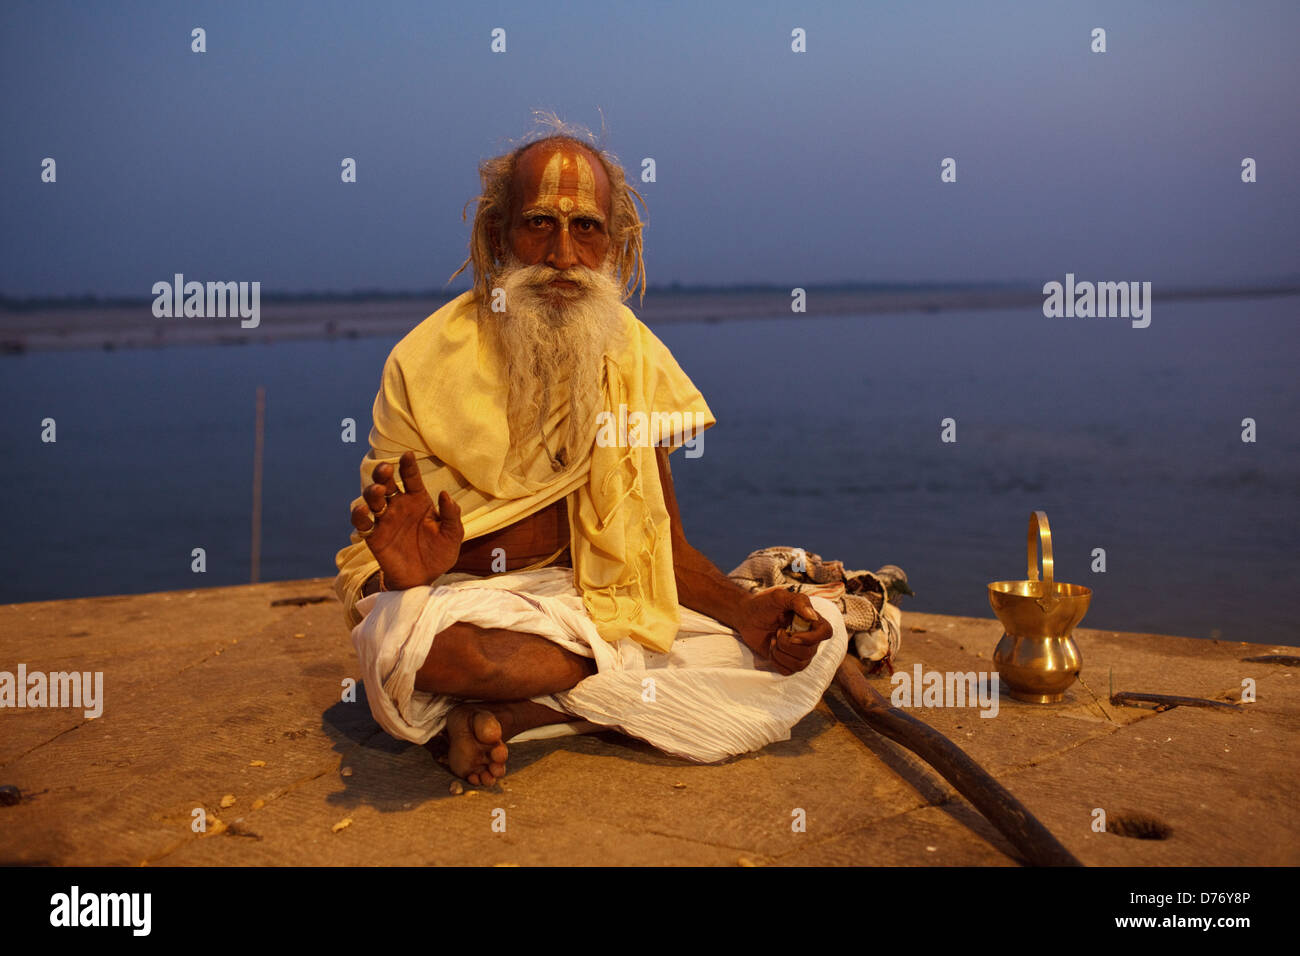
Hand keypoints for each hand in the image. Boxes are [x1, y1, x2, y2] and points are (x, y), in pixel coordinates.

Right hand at [350, 451, 463, 589]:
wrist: (424, 579)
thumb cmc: (439, 553)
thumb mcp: (452, 535)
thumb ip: (451, 515)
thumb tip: (445, 494)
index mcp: (417, 500)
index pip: (411, 478)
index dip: (408, 466)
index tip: (407, 455)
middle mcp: (398, 506)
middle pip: (386, 482)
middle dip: (383, 473)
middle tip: (386, 469)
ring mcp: (384, 520)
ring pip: (372, 498)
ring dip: (372, 491)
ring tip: (379, 491)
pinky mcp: (373, 536)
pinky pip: (362, 522)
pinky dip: (359, 514)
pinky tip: (363, 510)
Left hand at [734, 588, 833, 674]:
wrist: (747, 616)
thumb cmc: (765, 604)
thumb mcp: (780, 596)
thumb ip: (798, 602)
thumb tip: (813, 616)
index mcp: (811, 621)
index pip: (826, 633)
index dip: (813, 638)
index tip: (794, 635)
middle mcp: (809, 638)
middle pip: (809, 652)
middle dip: (787, 644)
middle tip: (777, 631)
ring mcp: (799, 652)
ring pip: (799, 665)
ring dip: (780, 653)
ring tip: (773, 639)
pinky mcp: (787, 662)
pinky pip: (787, 671)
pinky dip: (776, 661)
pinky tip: (771, 648)